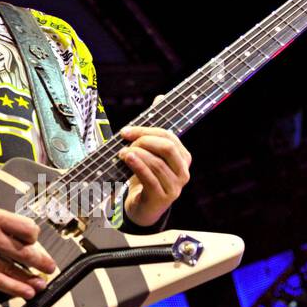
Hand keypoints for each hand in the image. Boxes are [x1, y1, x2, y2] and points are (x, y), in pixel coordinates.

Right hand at [0, 201, 56, 299]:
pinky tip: (27, 292)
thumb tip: (19, 232)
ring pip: (13, 269)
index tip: (33, 241)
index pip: (26, 229)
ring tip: (42, 283)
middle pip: (24, 251)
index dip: (34, 237)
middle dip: (40, 261)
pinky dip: (15, 288)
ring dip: (31, 279)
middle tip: (49, 266)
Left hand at [118, 99, 190, 226]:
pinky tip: (126, 159)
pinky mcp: (162, 198)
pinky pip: (150, 178)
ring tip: (122, 152)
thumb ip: (156, 128)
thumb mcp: (152, 154)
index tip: (127, 130)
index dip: (147, 130)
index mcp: (183, 158)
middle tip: (126, 139)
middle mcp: (183, 172)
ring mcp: (175, 186)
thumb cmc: (147, 178)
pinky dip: (137, 166)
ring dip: (137, 154)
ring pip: (157, 162)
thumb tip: (160, 98)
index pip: (169, 136)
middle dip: (144, 139)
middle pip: (167, 147)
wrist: (143, 208)